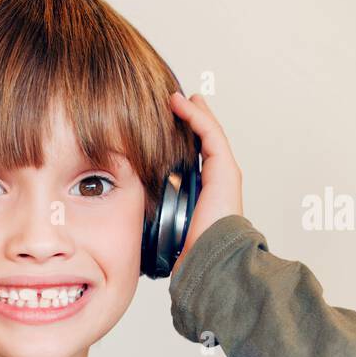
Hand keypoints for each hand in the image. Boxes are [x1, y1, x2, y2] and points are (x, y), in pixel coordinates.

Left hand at [168, 92, 243, 266]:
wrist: (209, 258)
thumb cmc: (189, 250)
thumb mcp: (164, 224)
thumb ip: (155, 210)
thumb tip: (130, 209)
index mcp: (206, 193)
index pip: (196, 158)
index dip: (183, 140)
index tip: (165, 126)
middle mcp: (219, 180)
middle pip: (205, 141)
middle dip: (191, 120)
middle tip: (175, 103)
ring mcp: (225, 173)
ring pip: (208, 133)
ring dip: (192, 112)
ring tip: (176, 98)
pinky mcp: (225, 168)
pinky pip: (209, 133)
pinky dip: (195, 116)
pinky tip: (181, 103)